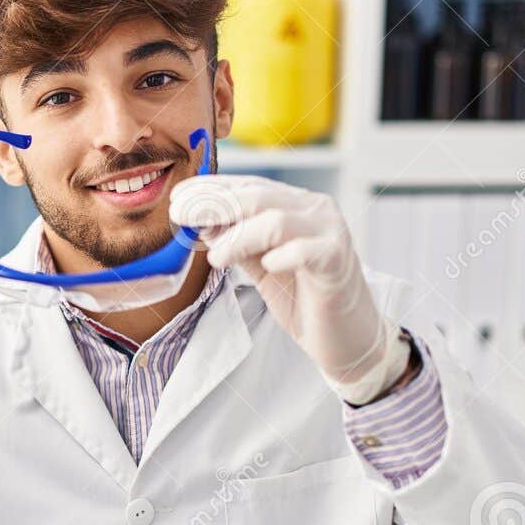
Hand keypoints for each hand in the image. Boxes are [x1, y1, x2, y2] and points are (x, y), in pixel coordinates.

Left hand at [168, 175, 409, 404]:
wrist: (347, 337)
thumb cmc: (305, 299)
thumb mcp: (261, 266)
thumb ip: (238, 242)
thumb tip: (202, 224)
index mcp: (295, 206)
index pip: (248, 187)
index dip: (210, 190)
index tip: (177, 198)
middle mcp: (314, 210)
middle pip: (257, 197)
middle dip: (213, 205)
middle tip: (181, 217)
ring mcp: (330, 233)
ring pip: (276, 220)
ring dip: (238, 236)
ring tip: (216, 257)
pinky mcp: (337, 261)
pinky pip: (306, 251)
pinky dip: (281, 256)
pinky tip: (267, 266)